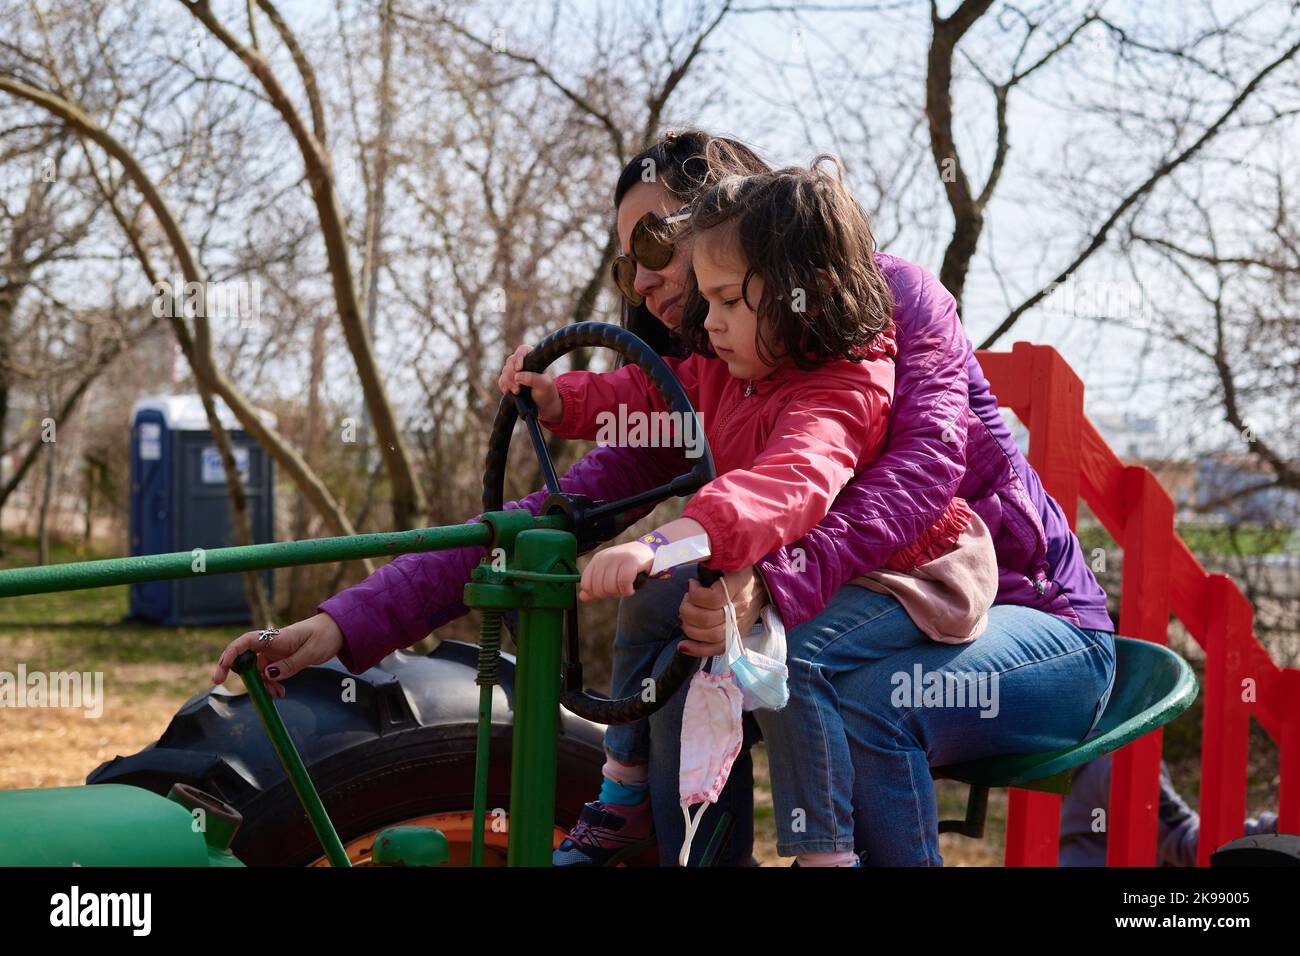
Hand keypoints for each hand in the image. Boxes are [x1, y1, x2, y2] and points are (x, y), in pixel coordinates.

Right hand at [211, 612, 344, 698]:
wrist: (337, 631)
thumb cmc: (324, 636)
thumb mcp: (311, 652)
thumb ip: (290, 665)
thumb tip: (267, 675)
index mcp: (274, 637)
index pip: (244, 643)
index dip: (229, 656)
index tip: (221, 673)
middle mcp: (269, 645)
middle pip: (246, 661)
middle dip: (248, 679)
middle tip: (259, 694)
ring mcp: (273, 653)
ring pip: (257, 672)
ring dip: (263, 685)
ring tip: (278, 694)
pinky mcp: (279, 660)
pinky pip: (268, 675)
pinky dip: (271, 685)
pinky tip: (280, 692)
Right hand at [498, 344, 561, 421]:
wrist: (543, 405)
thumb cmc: (547, 392)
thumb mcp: (545, 385)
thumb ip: (533, 378)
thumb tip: (518, 376)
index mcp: (534, 359)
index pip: (523, 350)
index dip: (519, 357)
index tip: (519, 368)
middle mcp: (523, 363)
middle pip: (511, 361)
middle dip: (512, 374)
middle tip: (518, 387)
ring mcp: (515, 372)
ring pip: (505, 370)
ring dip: (508, 381)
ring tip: (516, 392)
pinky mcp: (509, 381)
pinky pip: (501, 380)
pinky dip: (503, 385)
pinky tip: (507, 391)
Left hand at [579, 541, 654, 600]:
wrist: (648, 551)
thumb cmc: (627, 564)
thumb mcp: (608, 572)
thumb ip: (595, 584)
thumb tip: (583, 596)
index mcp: (597, 560)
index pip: (586, 583)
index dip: (595, 592)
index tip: (607, 591)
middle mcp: (606, 558)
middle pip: (598, 588)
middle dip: (609, 593)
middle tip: (619, 587)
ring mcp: (618, 558)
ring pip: (610, 587)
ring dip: (620, 592)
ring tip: (626, 586)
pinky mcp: (631, 561)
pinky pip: (624, 583)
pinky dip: (628, 590)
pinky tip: (632, 587)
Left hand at [677, 566, 768, 657]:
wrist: (763, 586)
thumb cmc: (739, 571)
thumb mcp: (728, 561)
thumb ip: (710, 562)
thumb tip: (686, 559)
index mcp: (739, 584)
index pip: (714, 598)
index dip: (695, 594)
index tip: (692, 584)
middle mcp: (740, 607)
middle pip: (708, 619)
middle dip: (687, 611)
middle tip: (686, 601)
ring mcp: (739, 624)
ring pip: (710, 636)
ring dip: (689, 628)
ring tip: (686, 616)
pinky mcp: (737, 636)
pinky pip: (717, 650)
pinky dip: (697, 650)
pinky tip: (683, 646)